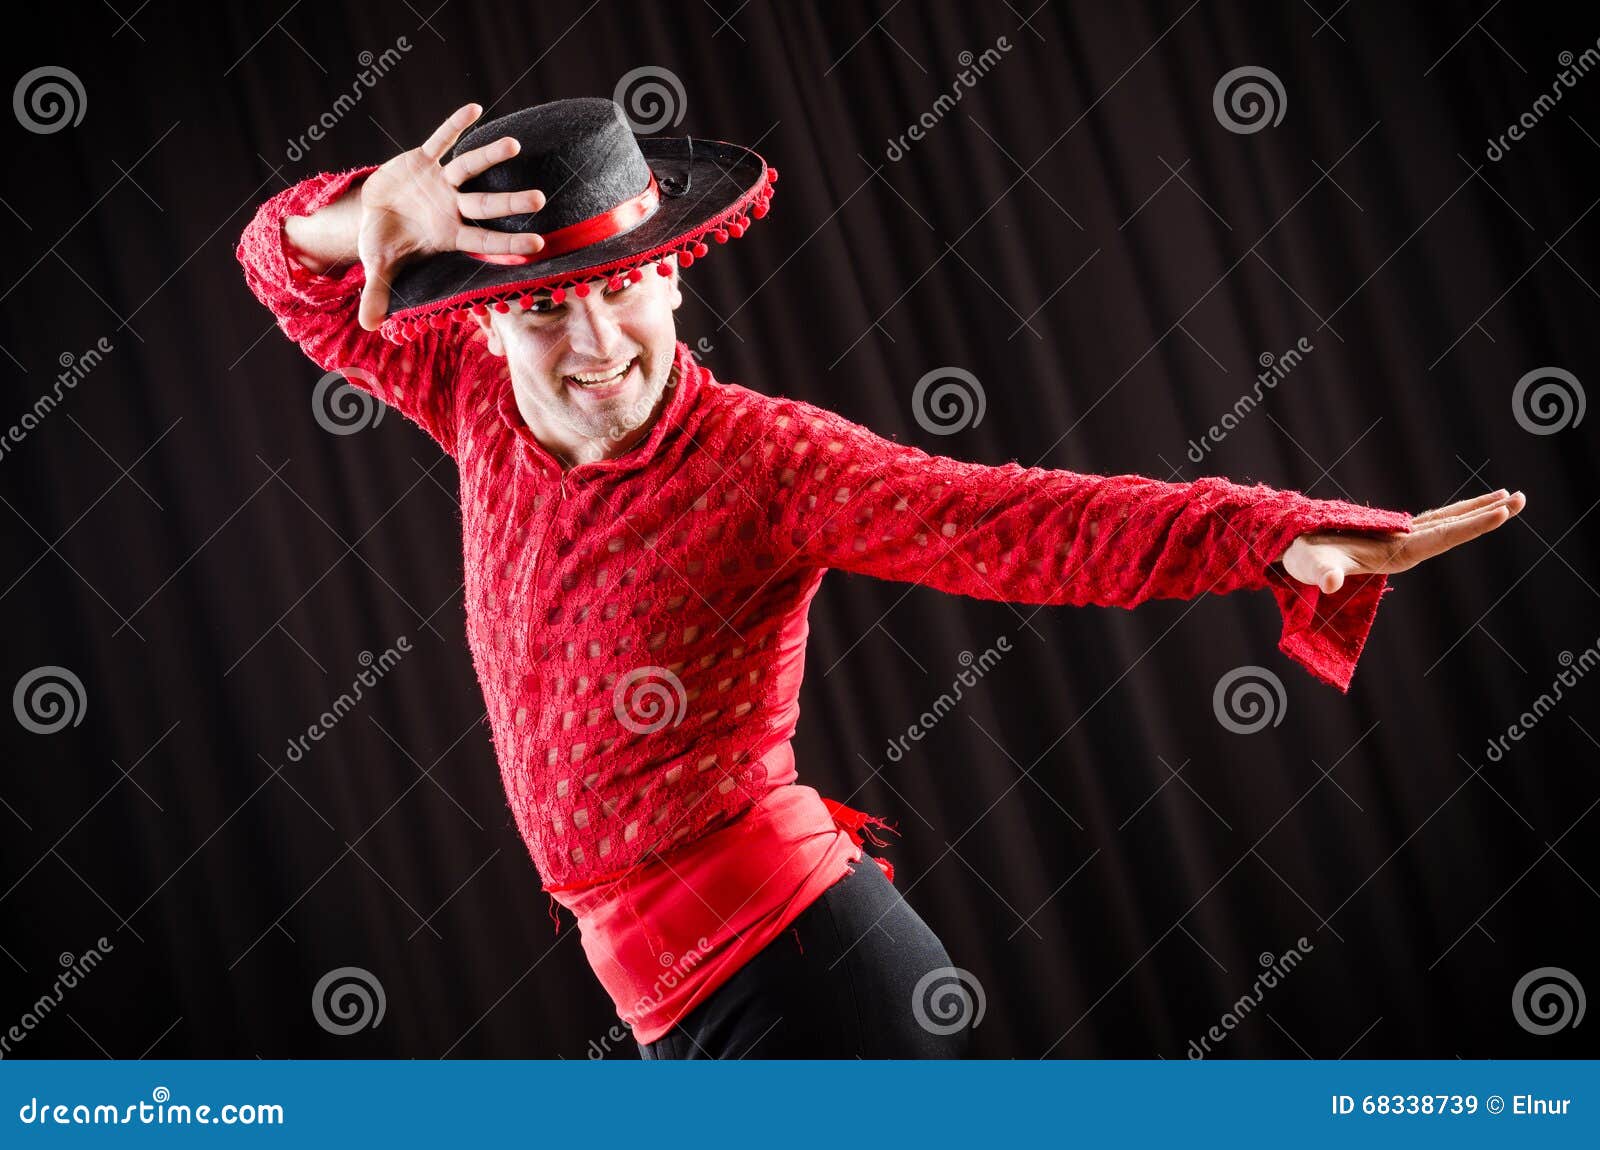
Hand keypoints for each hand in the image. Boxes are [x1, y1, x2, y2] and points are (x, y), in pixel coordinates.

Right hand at [354, 102, 547, 329]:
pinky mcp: (424, 160)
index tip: (539, 245)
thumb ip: (378, 293)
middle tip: (539, 198)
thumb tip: (367, 326)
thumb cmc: (384, 241)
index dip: (509, 242)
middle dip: (510, 202)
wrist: (372, 210)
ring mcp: (441, 182)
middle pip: (485, 204)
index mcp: (448, 234)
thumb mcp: (379, 266)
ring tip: (514, 144)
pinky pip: (441, 139)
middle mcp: (452, 207)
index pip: (484, 239)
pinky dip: (454, 125)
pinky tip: (475, 108)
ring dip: (489, 155)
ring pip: (470, 167)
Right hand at [1278, 489, 1526, 593]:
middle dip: (1488, 515)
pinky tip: (1469, 508)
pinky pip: (1432, 520)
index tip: (1502, 512)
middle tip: (1521, 498)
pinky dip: (1455, 512)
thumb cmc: (1300, 560)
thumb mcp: (1308, 564)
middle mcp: (1405, 548)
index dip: (1471, 525)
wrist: (1293, 556)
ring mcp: (1401, 540)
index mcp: (1394, 554)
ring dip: (1478, 511)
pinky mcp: (1393, 533)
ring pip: (1447, 523)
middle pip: (1454, 529)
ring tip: (1508, 496)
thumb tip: (1328, 581)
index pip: (1442, 537)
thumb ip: (1319, 572)